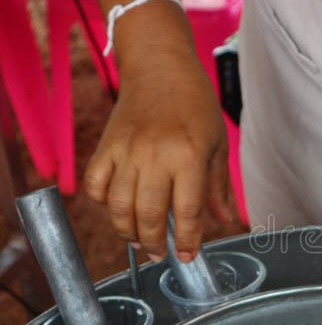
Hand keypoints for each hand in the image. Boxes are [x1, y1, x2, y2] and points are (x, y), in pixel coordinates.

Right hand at [85, 52, 231, 261]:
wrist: (160, 68)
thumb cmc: (195, 105)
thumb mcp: (217, 144)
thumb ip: (218, 185)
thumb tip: (222, 220)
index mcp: (188, 156)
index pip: (187, 211)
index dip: (187, 240)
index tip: (188, 256)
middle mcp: (155, 156)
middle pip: (149, 215)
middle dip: (154, 244)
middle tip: (159, 255)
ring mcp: (126, 151)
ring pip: (118, 206)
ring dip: (127, 230)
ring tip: (139, 239)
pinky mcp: (106, 146)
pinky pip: (96, 184)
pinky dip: (103, 203)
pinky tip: (117, 209)